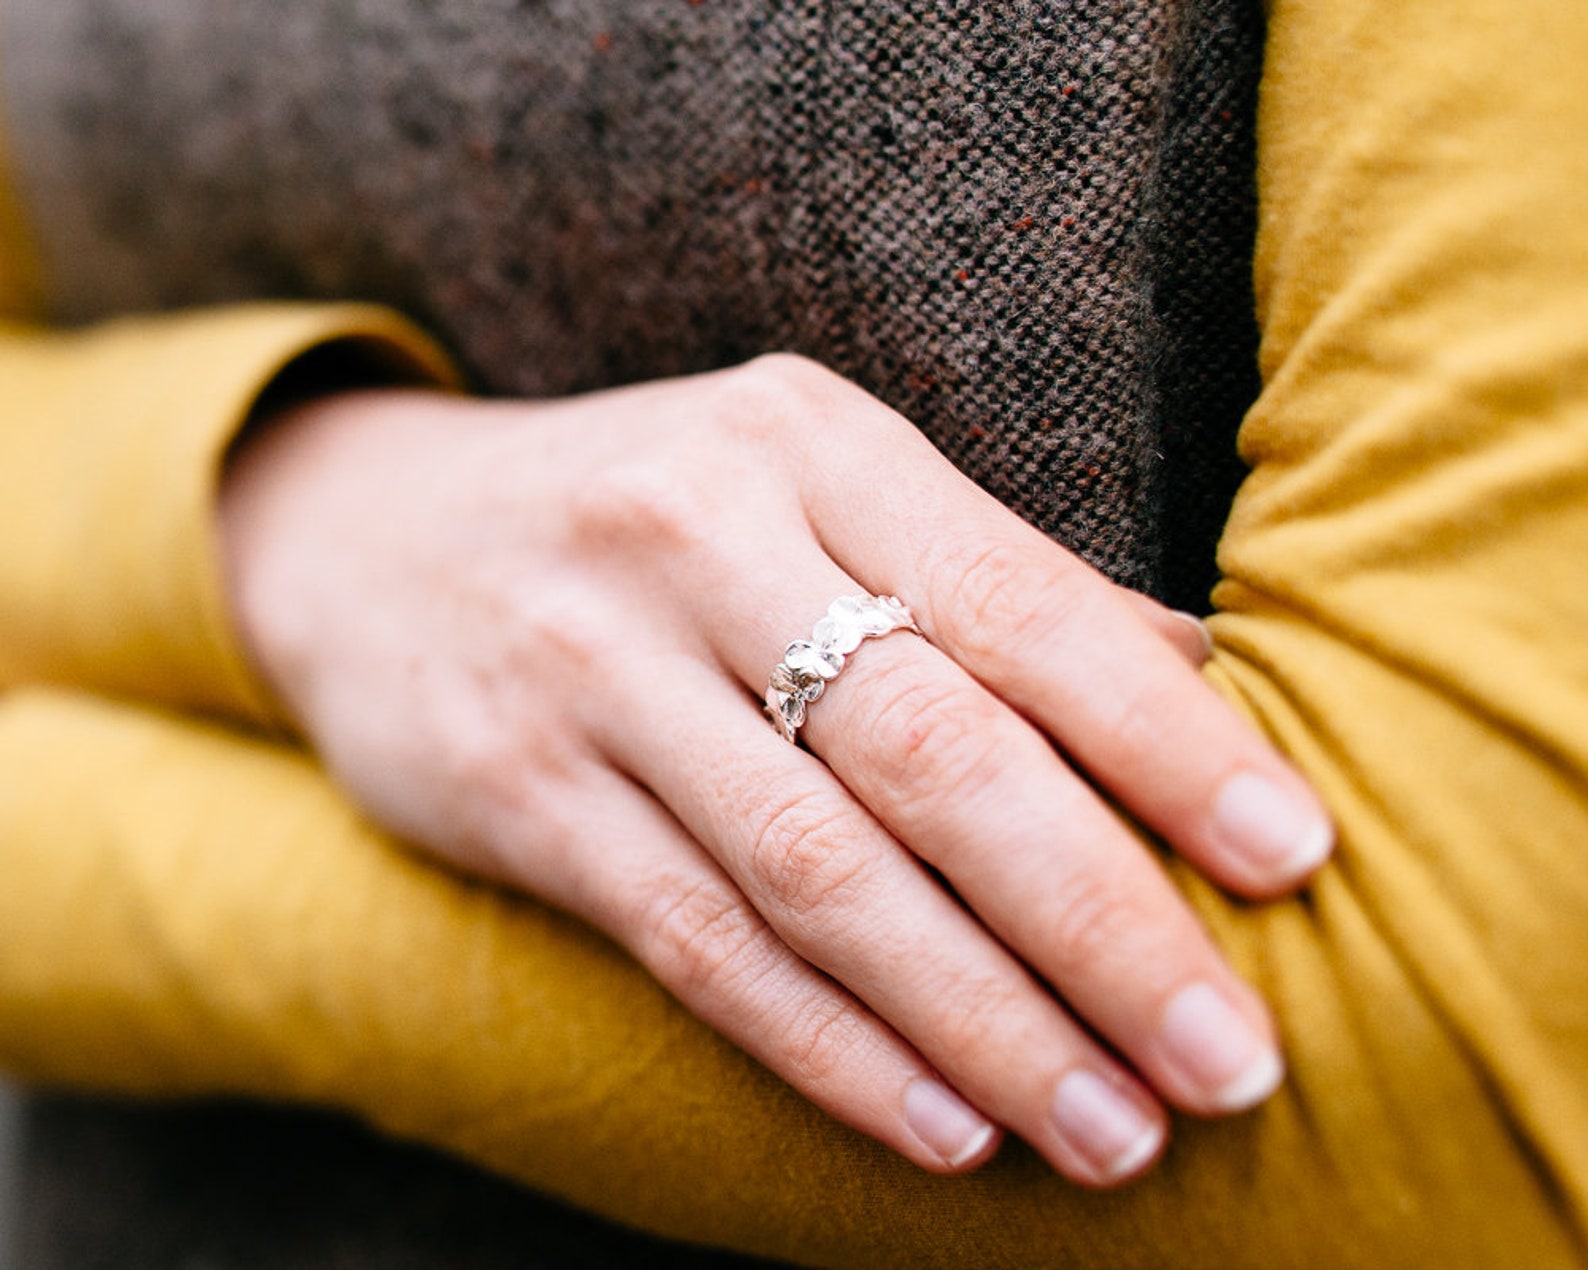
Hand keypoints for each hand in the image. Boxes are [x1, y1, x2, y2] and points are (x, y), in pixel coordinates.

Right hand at [221, 354, 1331, 1185]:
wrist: (378, 535)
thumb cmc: (656, 516)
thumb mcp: (811, 486)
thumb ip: (986, 577)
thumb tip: (1201, 680)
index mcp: (807, 444)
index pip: (1020, 602)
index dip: (1164, 739)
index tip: (1288, 857)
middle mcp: (699, 539)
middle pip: (934, 752)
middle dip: (1100, 919)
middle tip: (1227, 1058)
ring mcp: (593, 669)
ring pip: (819, 871)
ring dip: (981, 1018)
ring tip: (1109, 1127)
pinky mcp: (515, 788)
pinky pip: (696, 938)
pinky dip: (829, 1045)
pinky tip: (942, 1124)